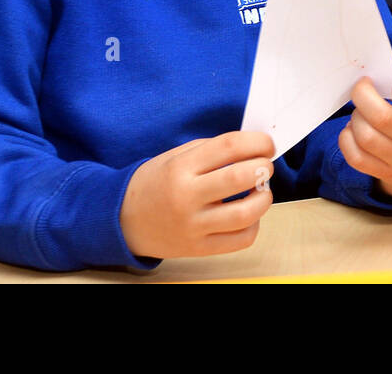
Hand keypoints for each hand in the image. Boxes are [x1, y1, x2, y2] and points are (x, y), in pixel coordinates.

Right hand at [119, 131, 274, 259]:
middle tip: (265, 165)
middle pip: (240, 177)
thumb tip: (252, 147)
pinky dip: (254, 225)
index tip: (267, 144)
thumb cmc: (156, 183)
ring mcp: (193, 225)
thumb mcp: (176, 156)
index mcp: (181, 167)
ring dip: (264, 198)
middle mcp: (187, 196)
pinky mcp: (198, 248)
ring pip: (245, 213)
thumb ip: (212, 150)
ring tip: (261, 190)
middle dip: (263, 167)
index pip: (229, 146)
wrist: (124, 220)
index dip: (256, 142)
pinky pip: (240, 240)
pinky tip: (249, 214)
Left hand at [339, 77, 391, 197]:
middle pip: (383, 119)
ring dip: (356, 117)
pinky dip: (347, 138)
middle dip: (363, 95)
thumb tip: (379, 82)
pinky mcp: (383, 173)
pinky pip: (355, 157)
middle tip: (362, 87)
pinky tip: (354, 130)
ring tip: (361, 112)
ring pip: (366, 137)